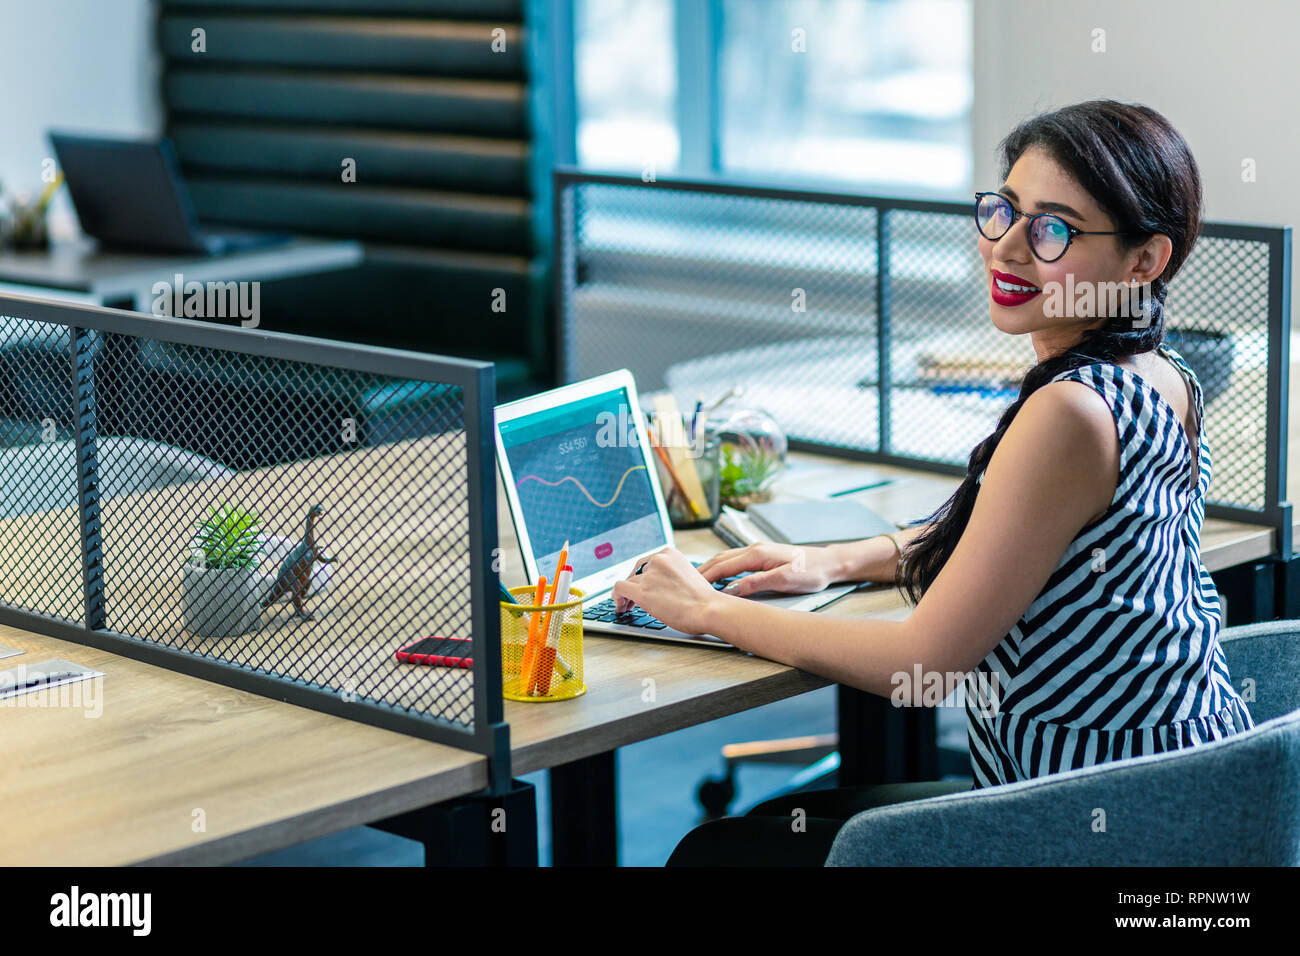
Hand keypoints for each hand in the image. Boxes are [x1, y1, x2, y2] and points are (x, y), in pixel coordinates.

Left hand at [612, 547, 725, 634]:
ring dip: (626, 595)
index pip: (648, 562)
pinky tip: (621, 607)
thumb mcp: (687, 576)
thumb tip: (659, 587)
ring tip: (626, 606)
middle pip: (636, 572)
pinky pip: (619, 589)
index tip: (641, 585)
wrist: (709, 609)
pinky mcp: (642, 591)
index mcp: (670, 553)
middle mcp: (658, 560)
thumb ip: (670, 576)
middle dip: (633, 585)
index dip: (642, 576)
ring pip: (628, 582)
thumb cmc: (704, 600)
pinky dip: (617, 598)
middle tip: (632, 599)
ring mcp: (649, 575)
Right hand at [694, 542, 837, 596]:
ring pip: (727, 558)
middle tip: (686, 585)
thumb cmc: (812, 571)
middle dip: (702, 571)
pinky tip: (719, 577)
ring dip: (711, 569)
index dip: (706, 577)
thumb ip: (758, 583)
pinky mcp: (762, 556)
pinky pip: (735, 561)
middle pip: (721, 559)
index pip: (724, 565)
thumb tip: (733, 589)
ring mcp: (758, 551)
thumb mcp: (786, 580)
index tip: (691, 587)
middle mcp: (755, 549)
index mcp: (758, 553)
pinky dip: (722, 568)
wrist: (830, 563)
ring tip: (697, 582)